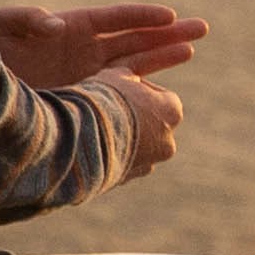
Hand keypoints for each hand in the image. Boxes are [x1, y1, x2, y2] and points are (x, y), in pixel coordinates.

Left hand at [0, 4, 203, 89]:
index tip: (169, 16)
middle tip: (202, 28)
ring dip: (163, 58)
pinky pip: (121, 94)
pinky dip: (141, 93)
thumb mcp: (3, 29)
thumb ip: (26, 17)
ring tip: (190, 49)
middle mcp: (88, 50)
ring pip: (136, 65)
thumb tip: (57, 25)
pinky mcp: (88, 100)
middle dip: (168, 34)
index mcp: (75, 27)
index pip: (117, 19)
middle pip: (136, 39)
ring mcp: (90, 76)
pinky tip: (162, 95)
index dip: (143, 16)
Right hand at [76, 62, 189, 184]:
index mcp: (172, 111)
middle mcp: (167, 142)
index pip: (163, 98)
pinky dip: (110, 157)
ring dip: (122, 140)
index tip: (121, 89)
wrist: (82, 135)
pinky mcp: (127, 179)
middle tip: (109, 110)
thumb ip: (129, 78)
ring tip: (96, 128)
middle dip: (134, 119)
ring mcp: (148, 164)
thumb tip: (130, 81)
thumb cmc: (103, 98)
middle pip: (152, 126)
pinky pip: (120, 165)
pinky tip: (91, 145)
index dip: (141, 92)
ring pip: (137, 148)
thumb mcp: (117, 75)